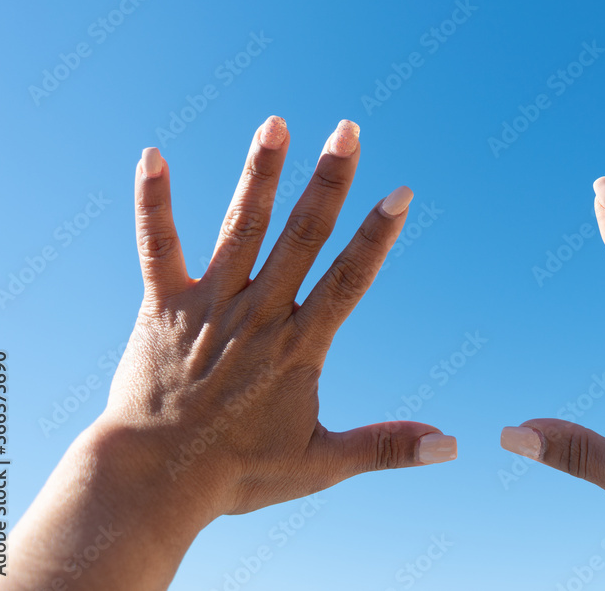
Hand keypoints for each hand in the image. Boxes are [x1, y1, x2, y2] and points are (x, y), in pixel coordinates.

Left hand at [0, 117, 455, 589]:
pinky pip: (158, 245)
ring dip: (261, 174)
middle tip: (348, 130)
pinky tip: (153, 154)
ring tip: (276, 123)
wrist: (153, 481)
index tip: (399, 192)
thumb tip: (451, 445)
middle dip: (328, 180)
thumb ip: (386, 447)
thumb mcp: (321, 464)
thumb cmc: (238, 473)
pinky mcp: (164, 306)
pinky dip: (155, 201)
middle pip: (301, 237)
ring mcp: (209, 305)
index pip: (349, 279)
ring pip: (240, 227)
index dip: (376, 235)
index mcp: (298, 345)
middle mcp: (258, 314)